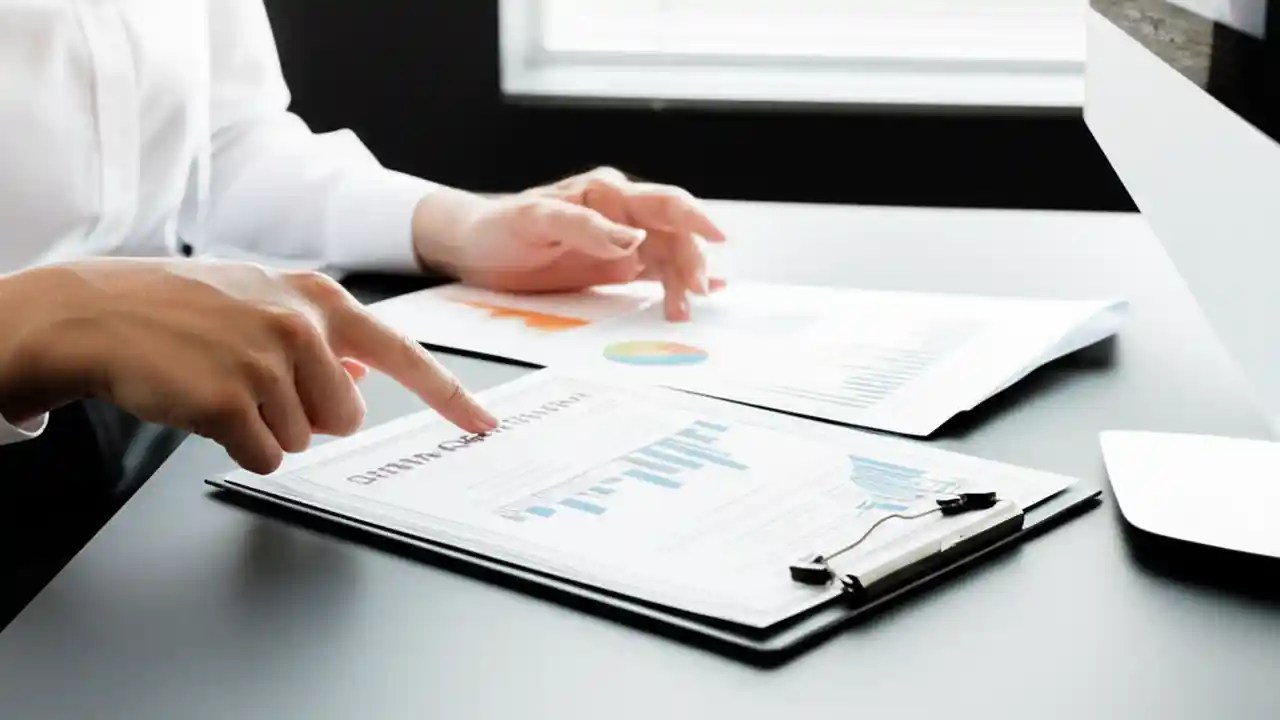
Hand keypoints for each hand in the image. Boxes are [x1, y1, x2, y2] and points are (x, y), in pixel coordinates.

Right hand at [0, 259, 496, 473]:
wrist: (102, 312)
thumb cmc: (186, 308)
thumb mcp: (264, 298)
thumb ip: (322, 332)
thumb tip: (363, 368)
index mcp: (319, 300)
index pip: (404, 353)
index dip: (449, 396)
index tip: (483, 424)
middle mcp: (302, 326)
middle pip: (347, 416)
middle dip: (308, 416)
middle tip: (257, 385)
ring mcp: (266, 362)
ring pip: (304, 440)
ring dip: (267, 428)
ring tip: (224, 385)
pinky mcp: (230, 401)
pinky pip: (266, 457)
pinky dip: (239, 447)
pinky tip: (207, 407)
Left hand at [411, 167, 726, 320]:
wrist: (475, 247)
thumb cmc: (500, 226)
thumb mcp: (534, 222)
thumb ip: (583, 227)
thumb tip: (632, 238)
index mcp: (605, 194)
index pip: (662, 201)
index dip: (695, 217)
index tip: (718, 236)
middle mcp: (621, 214)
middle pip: (674, 234)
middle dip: (690, 261)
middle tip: (693, 294)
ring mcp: (621, 241)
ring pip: (668, 257)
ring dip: (682, 282)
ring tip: (681, 311)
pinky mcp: (615, 266)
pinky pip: (654, 273)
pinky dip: (676, 284)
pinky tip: (697, 295)